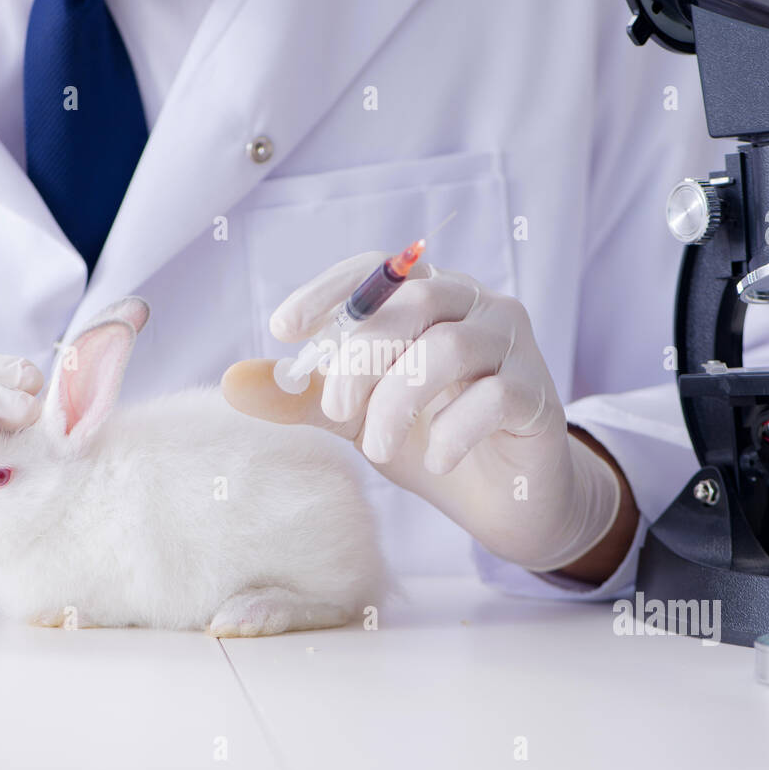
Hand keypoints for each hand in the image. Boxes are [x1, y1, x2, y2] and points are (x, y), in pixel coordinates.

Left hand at [223, 253, 635, 579]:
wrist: (506, 500)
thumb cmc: (430, 439)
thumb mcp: (357, 418)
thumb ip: (304, 398)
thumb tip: (231, 383)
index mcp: (431, 297)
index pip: (379, 269)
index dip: (330, 291)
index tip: (284, 329)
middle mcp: (476, 306)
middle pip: (413, 302)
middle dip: (361, 357)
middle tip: (337, 412)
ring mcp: (513, 347)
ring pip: (449, 347)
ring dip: (399, 400)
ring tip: (376, 448)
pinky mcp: (537, 394)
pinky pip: (492, 397)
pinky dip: (451, 431)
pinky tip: (436, 461)